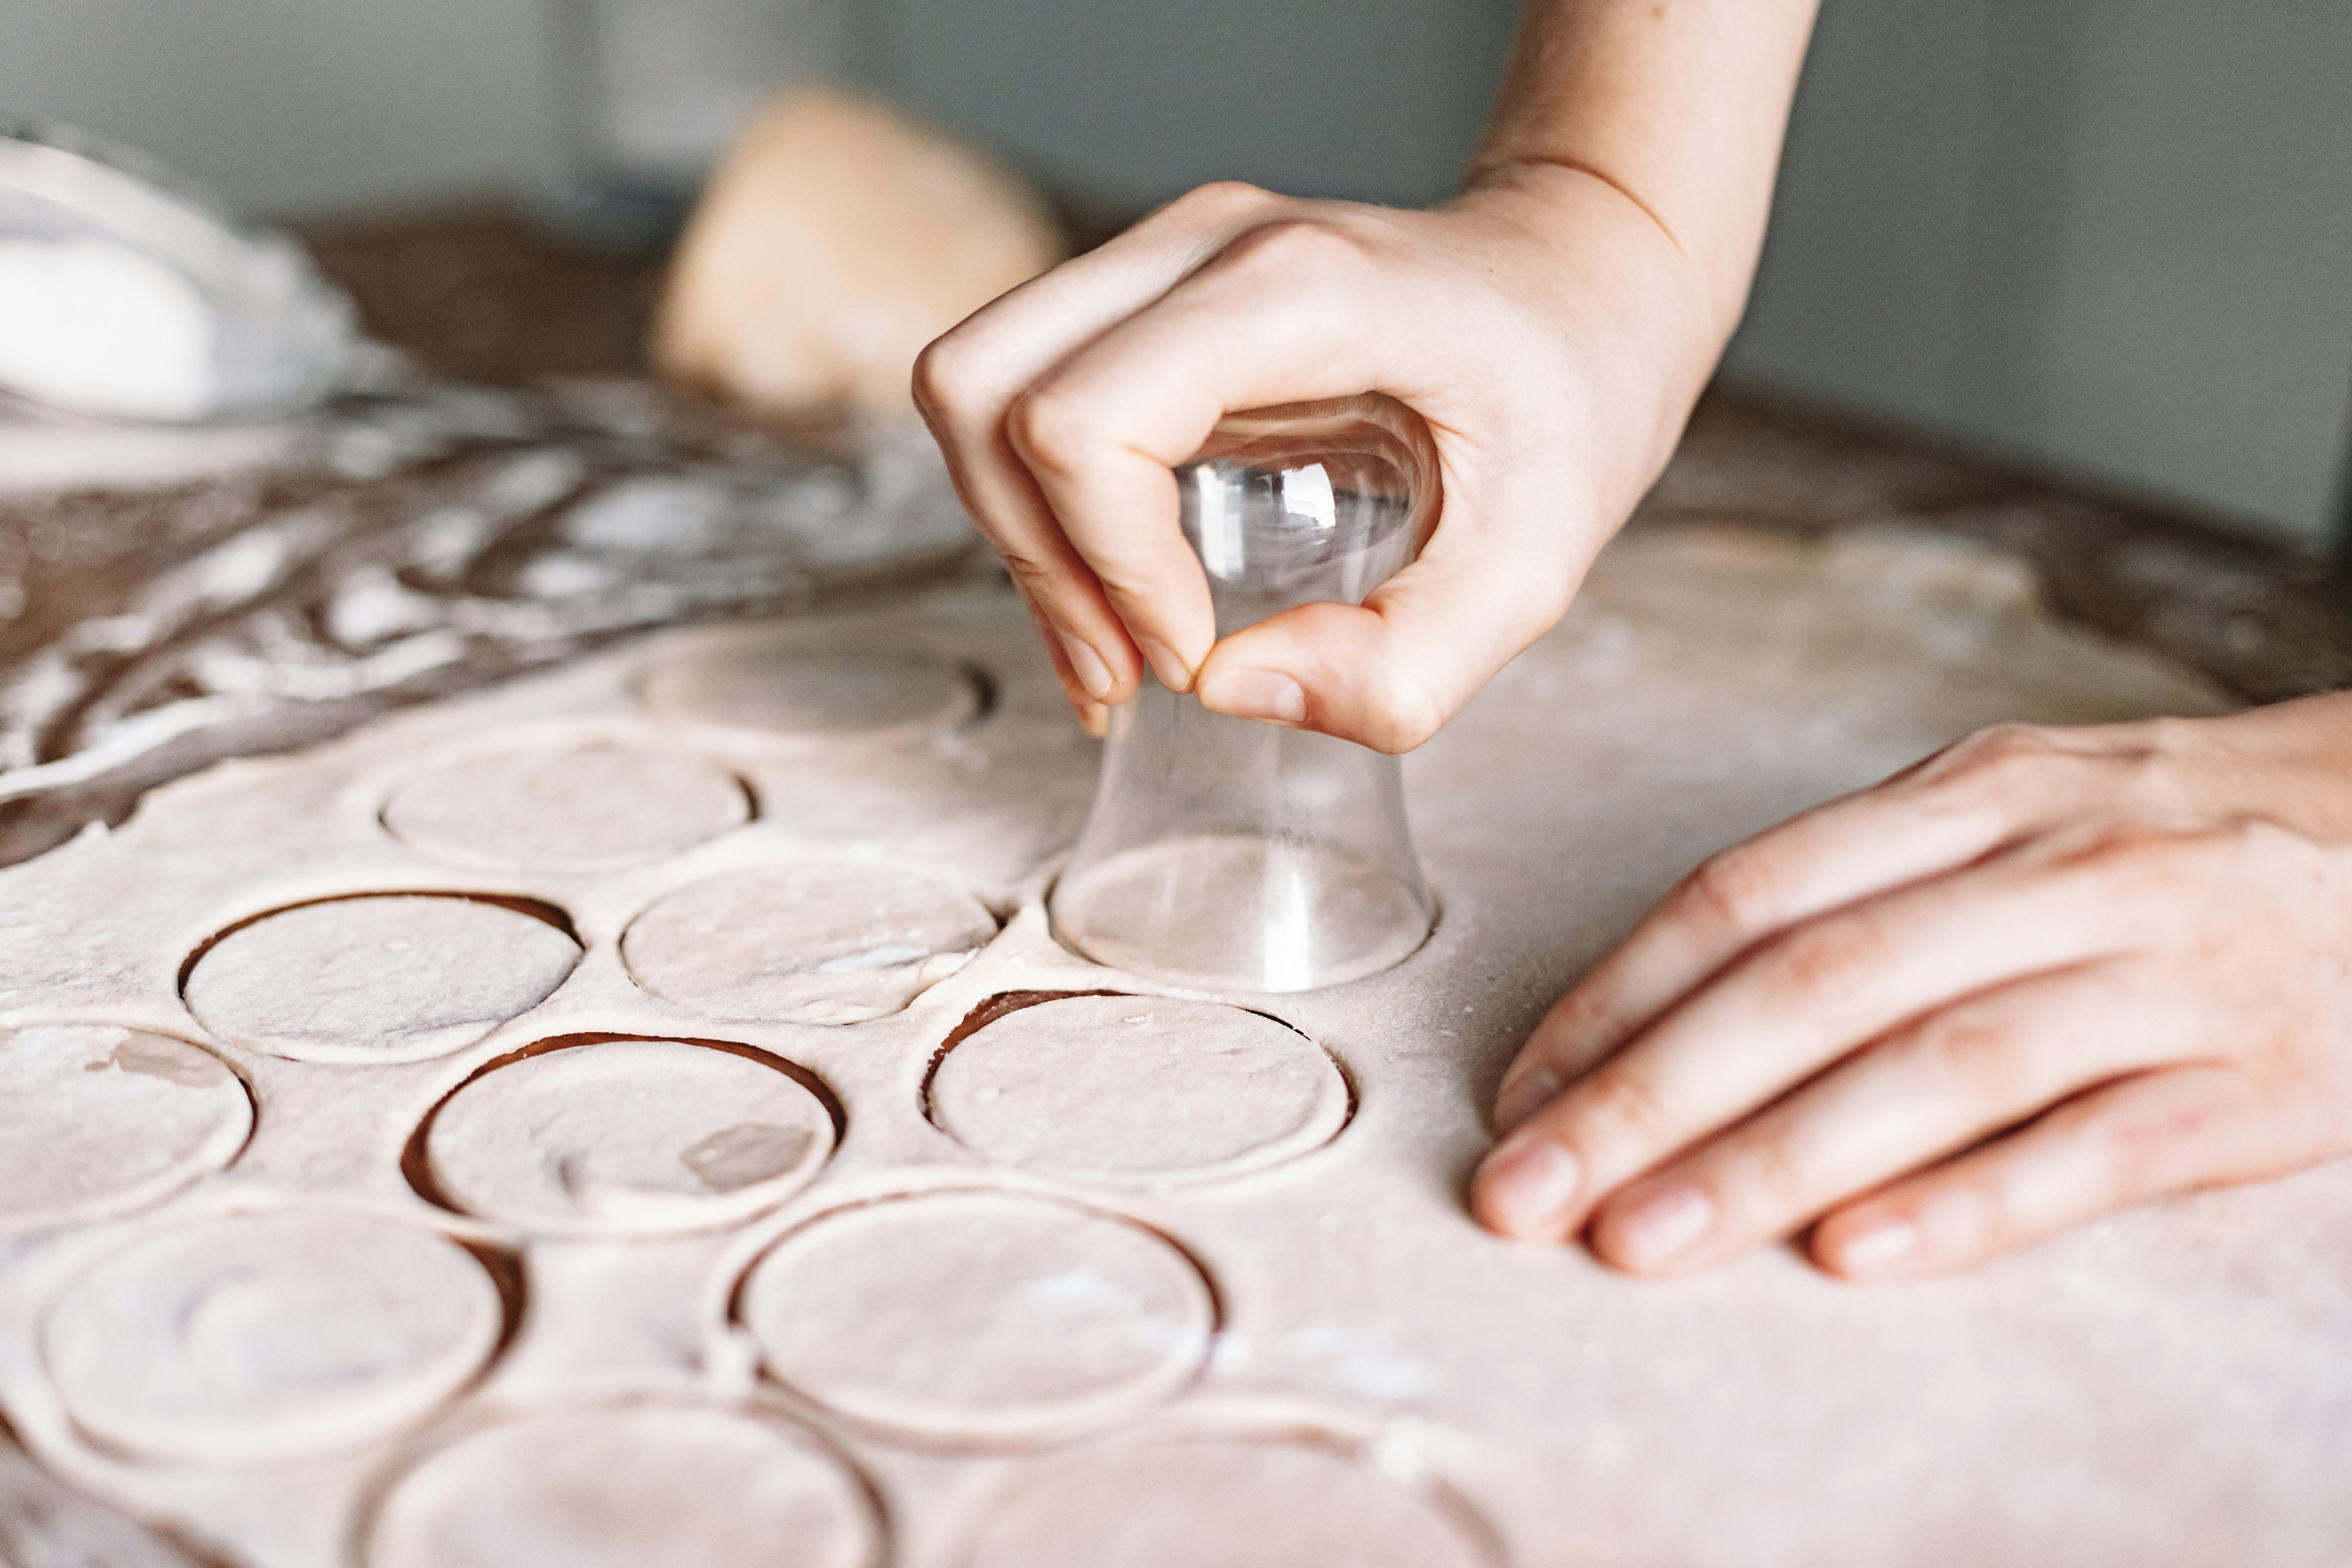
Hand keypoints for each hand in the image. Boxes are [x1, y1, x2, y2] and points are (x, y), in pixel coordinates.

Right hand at [912, 165, 1718, 749]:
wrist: (1585, 274)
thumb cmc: (1572, 395)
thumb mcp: (1534, 565)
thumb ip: (1402, 669)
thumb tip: (1225, 691)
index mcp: (1300, 290)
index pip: (1085, 420)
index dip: (1109, 564)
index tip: (1191, 652)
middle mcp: (1206, 245)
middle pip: (984, 387)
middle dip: (1034, 556)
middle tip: (1128, 669)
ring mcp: (1166, 256)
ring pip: (976, 386)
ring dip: (1018, 536)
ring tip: (1114, 645)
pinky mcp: (1150, 294)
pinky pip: (1022, 393)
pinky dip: (1037, 506)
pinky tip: (1116, 593)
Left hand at [1471, 696, 2351, 1279]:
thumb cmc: (2160, 838)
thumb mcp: (2008, 819)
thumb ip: (1859, 894)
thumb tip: (1671, 1007)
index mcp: (1971, 797)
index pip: (1748, 897)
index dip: (1616, 999)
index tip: (1521, 1093)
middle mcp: (2053, 870)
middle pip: (1811, 986)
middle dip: (1648, 1098)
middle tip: (1525, 1192)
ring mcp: (2159, 973)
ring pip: (1931, 1070)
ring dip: (1769, 1163)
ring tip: (1641, 1241)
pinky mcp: (2255, 1081)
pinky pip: (2093, 1147)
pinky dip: (1970, 1202)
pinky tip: (1857, 1252)